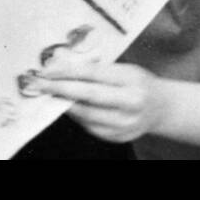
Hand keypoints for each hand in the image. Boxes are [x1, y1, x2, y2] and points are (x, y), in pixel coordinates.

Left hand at [28, 58, 166, 143]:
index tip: (47, 70)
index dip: (67, 71)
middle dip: (59, 89)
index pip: (93, 74)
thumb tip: (59, 62)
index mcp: (131, 80)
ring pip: (86, 114)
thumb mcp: (121, 68)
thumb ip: (92, 66)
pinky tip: (68, 106)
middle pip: (88, 95)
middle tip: (39, 83)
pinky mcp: (118, 137)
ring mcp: (125, 123)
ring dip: (64, 103)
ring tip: (50, 93)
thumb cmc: (136, 82)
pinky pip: (89, 126)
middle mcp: (130, 103)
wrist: (161, 108)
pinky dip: (76, 115)